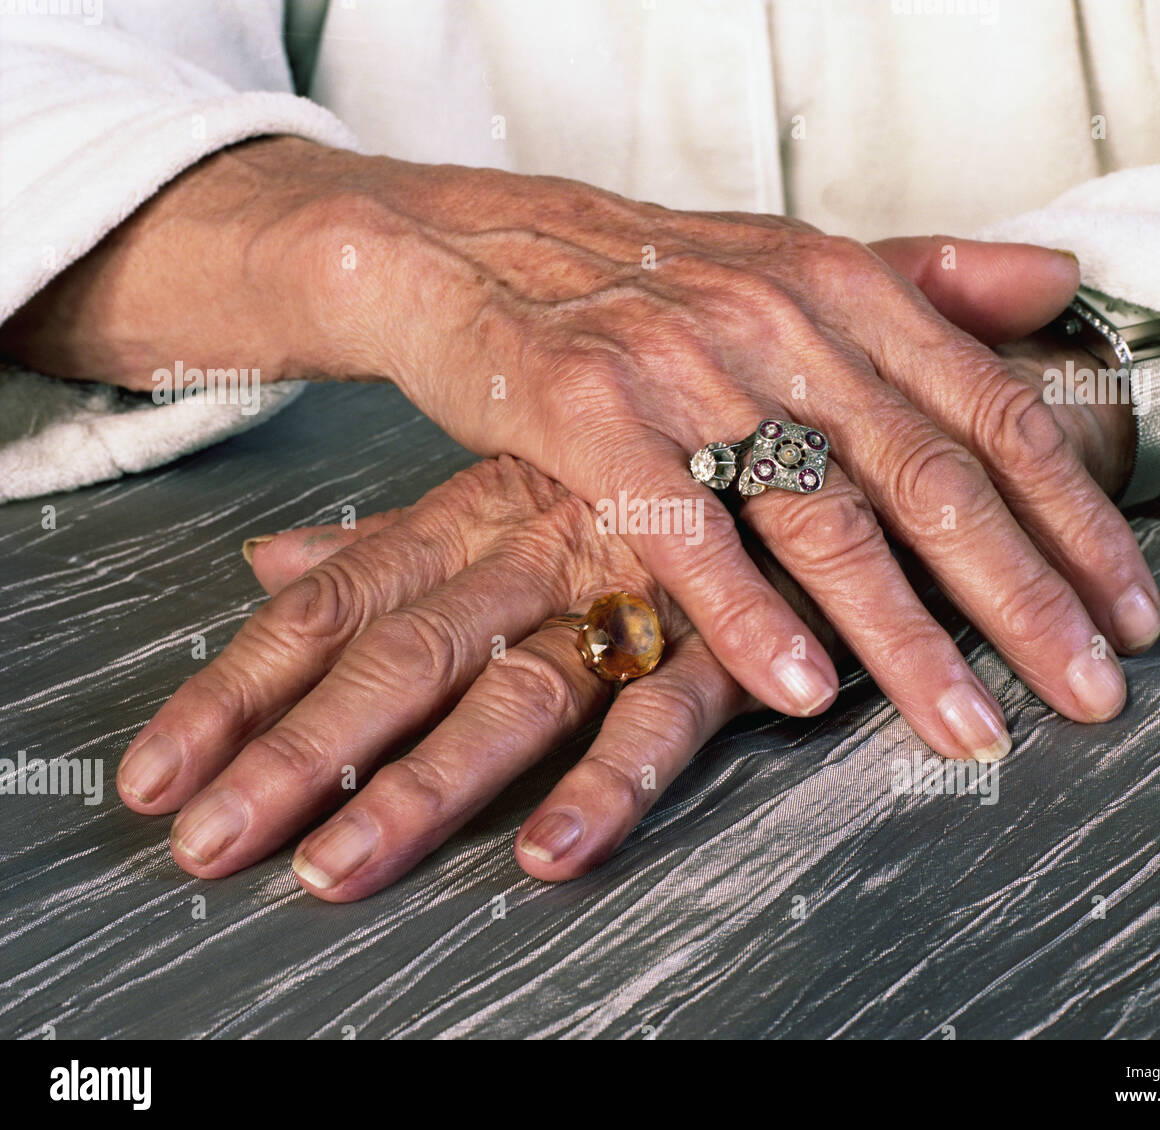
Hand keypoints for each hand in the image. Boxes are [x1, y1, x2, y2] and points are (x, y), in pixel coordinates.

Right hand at [9, 138, 1159, 755]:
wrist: (469, 247)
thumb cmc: (641, 278)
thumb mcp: (790, 258)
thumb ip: (924, 276)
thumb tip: (1056, 278)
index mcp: (841, 284)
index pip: (988, 408)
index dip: (1070, 514)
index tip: (1126, 609)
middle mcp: (778, 319)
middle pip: (928, 471)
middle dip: (1019, 594)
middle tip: (1087, 694)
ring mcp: (683, 366)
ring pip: (818, 510)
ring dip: (902, 629)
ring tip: (968, 723)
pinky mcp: (587, 415)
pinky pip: (682, 529)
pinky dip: (747, 612)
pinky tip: (804, 689)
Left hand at [117, 457, 759, 896]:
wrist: (803, 438)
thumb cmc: (646, 470)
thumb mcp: (508, 486)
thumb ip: (394, 542)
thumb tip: (272, 569)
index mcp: (477, 516)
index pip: (337, 605)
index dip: (241, 689)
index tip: (160, 771)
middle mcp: (537, 556)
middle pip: (399, 656)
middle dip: (298, 752)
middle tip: (211, 843)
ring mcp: (630, 597)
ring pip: (515, 691)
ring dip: (425, 784)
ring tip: (341, 866)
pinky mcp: (726, 641)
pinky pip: (666, 713)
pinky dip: (612, 781)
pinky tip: (553, 849)